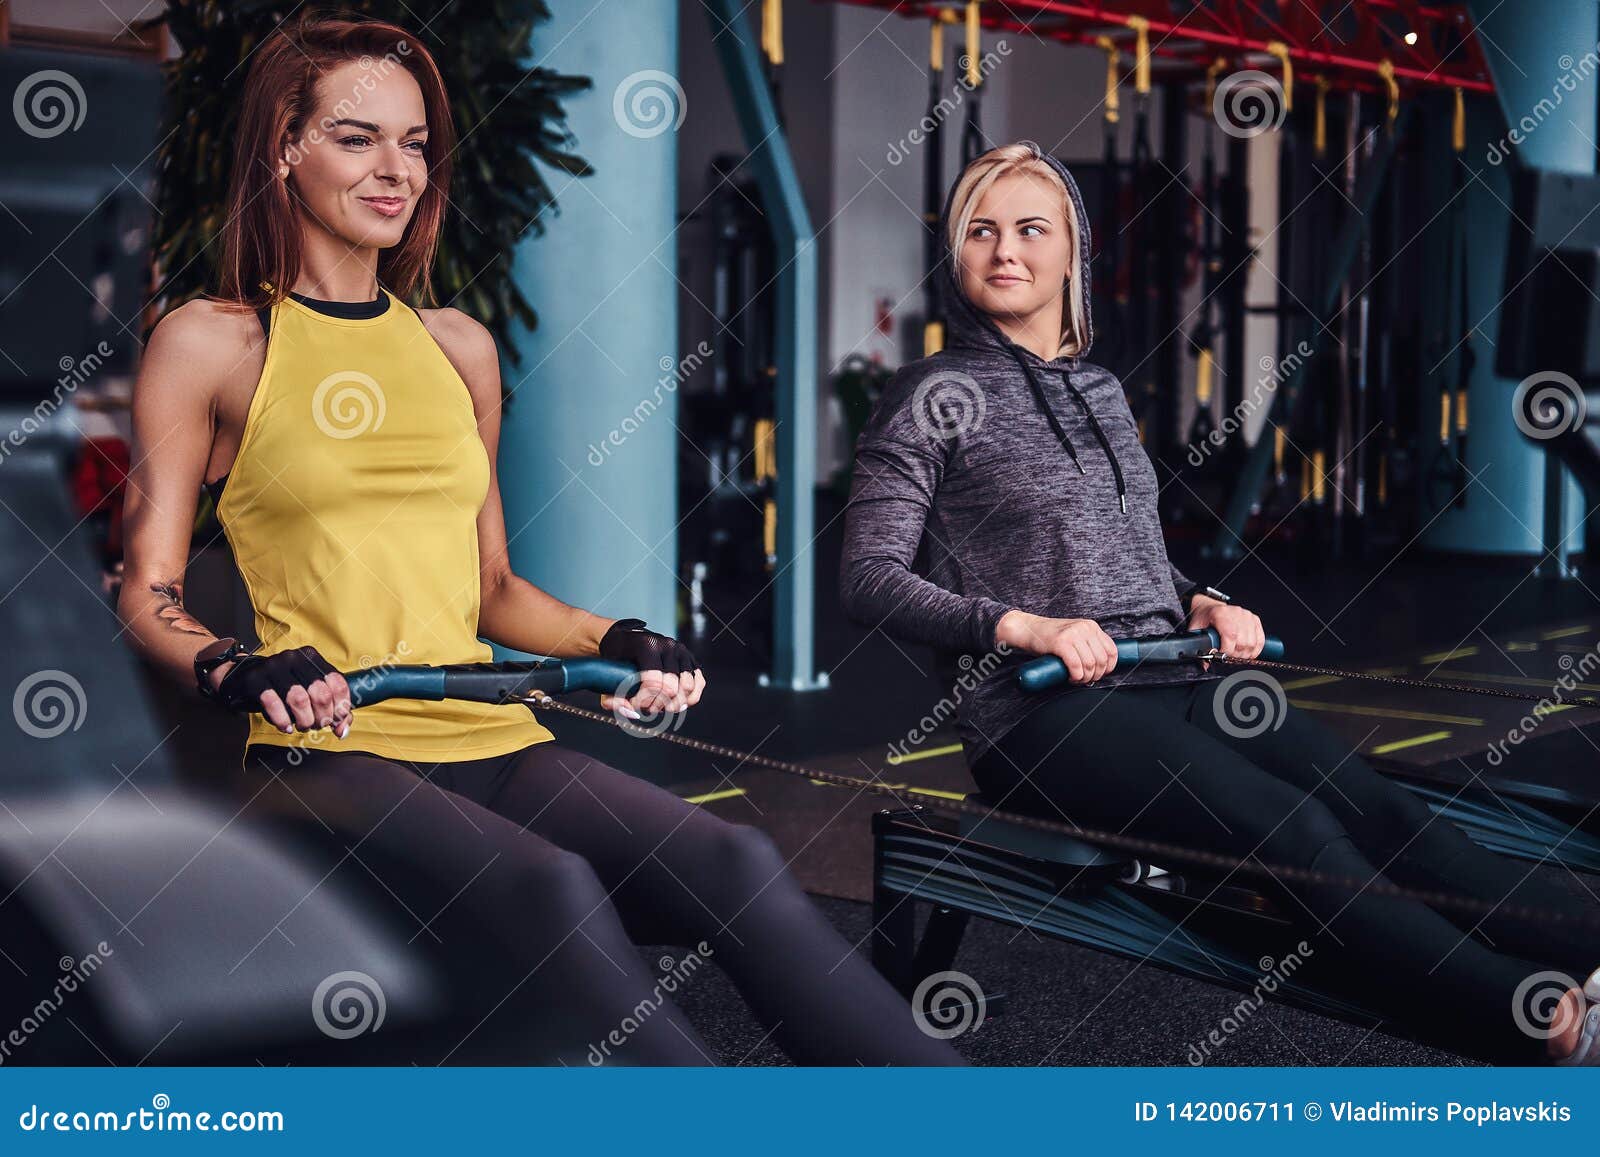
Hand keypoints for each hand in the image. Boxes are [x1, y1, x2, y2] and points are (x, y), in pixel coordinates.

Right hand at [213, 645, 352, 736]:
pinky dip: (282, 720)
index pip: (337, 682)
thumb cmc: (280, 687)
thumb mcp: (307, 691)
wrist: (242, 677)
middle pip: (320, 693)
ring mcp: (273, 667)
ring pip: (299, 699)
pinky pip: (273, 702)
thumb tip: (342, 730)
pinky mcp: (255, 680)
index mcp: (312, 657)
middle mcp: (294, 658)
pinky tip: (285, 726)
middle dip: (323, 717)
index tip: (337, 720)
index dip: (341, 706)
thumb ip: (330, 707)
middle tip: (318, 725)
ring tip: (303, 726)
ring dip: (305, 720)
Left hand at [595, 619, 705, 718]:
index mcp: (646, 646)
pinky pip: (698, 682)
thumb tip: (630, 712)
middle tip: (648, 708)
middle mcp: (667, 646)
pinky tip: (678, 703)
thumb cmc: (616, 657)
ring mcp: (681, 650)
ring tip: (662, 707)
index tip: (635, 705)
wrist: (625, 637)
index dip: (644, 702)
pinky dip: (691, 697)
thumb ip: (613, 698)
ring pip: (688, 686)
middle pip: (671, 688)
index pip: (653, 683)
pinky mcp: (689, 657)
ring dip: (675, 704)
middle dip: (658, 705)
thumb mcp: (606, 675)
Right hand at [995, 609, 1117, 684]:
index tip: (1100, 674)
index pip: (1112, 651)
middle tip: (1085, 680)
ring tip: (1076, 679)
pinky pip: (1076, 666)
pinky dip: (1076, 676)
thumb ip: (1088, 645)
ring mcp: (1073, 634)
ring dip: (1084, 678)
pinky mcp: (1061, 642)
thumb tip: (1102, 667)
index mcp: (1091, 626)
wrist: (1027, 629)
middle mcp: (1085, 628)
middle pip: (1102, 660)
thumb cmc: (1050, 637)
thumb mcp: (1075, 635)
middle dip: (1095, 675)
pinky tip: (1070, 678)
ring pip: (1090, 664)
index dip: (1109, 668)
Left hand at [1186, 597, 1264, 669]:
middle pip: (1243, 642)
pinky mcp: (1255, 620)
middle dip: (1235, 654)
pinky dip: (1254, 650)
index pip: (1231, 635)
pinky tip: (1246, 652)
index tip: (1221, 655)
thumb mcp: (1195, 629)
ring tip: (1235, 655)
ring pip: (1252, 643)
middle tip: (1227, 657)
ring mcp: (1247, 616)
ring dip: (1244, 654)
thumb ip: (1198, 646)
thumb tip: (1205, 665)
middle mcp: (1236, 613)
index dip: (1227, 650)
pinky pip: (1260, 640)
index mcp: (1221, 613)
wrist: (1210, 608)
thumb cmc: (1204, 618)